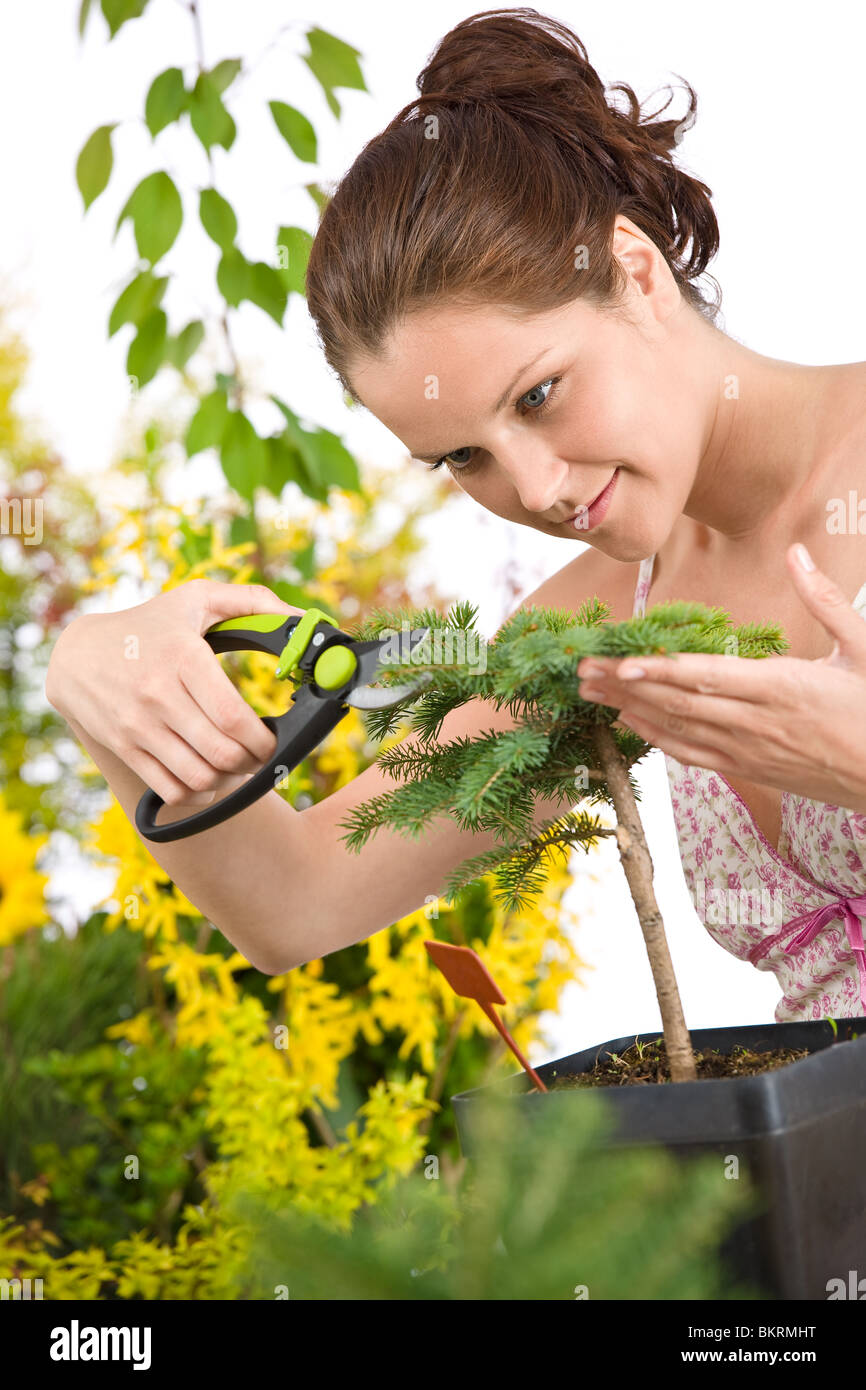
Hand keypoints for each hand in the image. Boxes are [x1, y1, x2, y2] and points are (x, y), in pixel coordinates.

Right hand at [46, 579, 303, 807]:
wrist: (77, 654)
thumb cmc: (150, 625)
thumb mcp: (196, 599)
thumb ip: (253, 602)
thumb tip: (305, 619)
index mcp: (183, 657)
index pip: (232, 716)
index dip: (264, 739)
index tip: (275, 738)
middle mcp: (158, 695)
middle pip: (223, 754)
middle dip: (254, 762)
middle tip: (261, 753)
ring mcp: (138, 726)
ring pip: (201, 778)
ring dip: (230, 779)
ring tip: (238, 764)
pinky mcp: (125, 748)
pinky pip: (173, 790)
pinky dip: (199, 792)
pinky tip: (208, 773)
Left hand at [575, 543, 865, 812]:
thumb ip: (826, 599)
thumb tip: (796, 551)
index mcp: (784, 688)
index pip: (709, 677)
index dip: (661, 671)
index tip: (622, 662)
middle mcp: (758, 723)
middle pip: (679, 703)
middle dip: (625, 686)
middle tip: (581, 671)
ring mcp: (751, 751)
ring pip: (679, 730)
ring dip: (631, 710)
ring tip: (589, 693)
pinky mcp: (752, 769)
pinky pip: (695, 756)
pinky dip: (659, 739)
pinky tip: (631, 723)